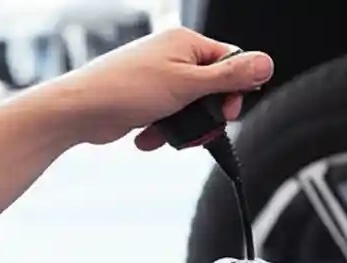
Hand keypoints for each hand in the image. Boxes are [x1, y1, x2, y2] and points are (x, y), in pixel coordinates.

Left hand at [41, 28, 273, 149]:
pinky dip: (160, 131)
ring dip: (180, 128)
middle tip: (196, 129)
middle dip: (204, 114)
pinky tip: (145, 137)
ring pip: (189, 108)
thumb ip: (228, 78)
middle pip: (211, 88)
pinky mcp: (144, 100)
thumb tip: (266, 63)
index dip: (233, 90)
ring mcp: (157, 78)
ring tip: (163, 133)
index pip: (230, 61)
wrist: (80, 111)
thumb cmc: (126, 90)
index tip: (228, 112)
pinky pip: (167, 118)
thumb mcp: (187, 85)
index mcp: (186, 42)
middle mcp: (172, 56)